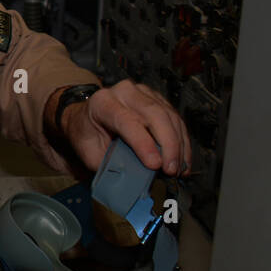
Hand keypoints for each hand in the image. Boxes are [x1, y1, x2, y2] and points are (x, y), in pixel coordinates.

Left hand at [61, 79, 192, 175]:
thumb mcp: (89, 152)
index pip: (127, 121)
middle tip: (171, 170)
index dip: (143, 144)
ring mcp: (143, 93)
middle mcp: (124, 92)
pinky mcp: (157, 99)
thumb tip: (136, 178)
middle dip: (168, 145)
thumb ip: (110, 163)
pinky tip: (183, 160)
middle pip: (154, 114)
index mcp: (102, 102)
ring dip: (178, 145)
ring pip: (169, 116)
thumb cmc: (87, 135)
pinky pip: (175, 119)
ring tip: (179, 169)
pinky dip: (182, 141)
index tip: (155, 165)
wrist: (87, 118)